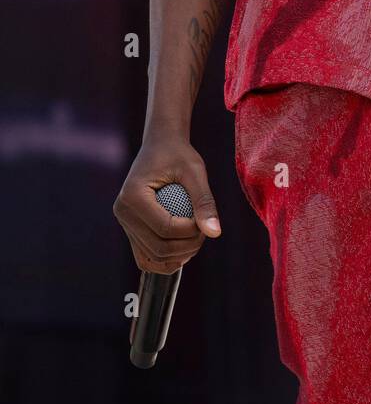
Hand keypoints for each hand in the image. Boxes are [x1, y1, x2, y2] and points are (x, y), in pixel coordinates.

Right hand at [112, 130, 221, 273]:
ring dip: (178, 256)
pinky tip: (184, 247)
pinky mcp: (130, 228)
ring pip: (151, 257)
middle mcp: (122, 212)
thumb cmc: (178, 154)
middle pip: (157, 248)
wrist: (160, 145)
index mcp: (133, 196)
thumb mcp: (195, 171)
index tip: (205, 220)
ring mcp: (124, 222)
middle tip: (205, 231)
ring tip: (196, 238)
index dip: (191, 231)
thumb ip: (204, 201)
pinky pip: (145, 256)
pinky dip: (166, 259)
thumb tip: (215, 233)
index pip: (165, 228)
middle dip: (187, 247)